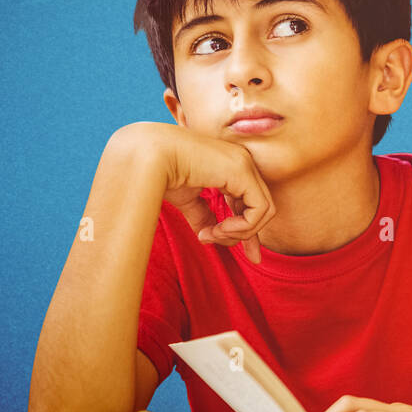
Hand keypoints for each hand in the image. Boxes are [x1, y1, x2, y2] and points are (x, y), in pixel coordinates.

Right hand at [109, 121, 276, 263]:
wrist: (147, 157)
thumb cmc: (161, 173)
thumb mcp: (188, 199)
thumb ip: (203, 216)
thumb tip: (209, 236)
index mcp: (231, 166)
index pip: (252, 201)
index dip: (247, 228)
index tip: (247, 253)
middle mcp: (243, 163)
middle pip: (262, 207)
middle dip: (246, 234)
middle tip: (215, 240)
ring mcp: (245, 164)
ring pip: (265, 210)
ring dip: (240, 232)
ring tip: (213, 234)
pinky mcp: (243, 172)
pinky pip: (259, 209)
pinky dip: (242, 227)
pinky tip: (219, 229)